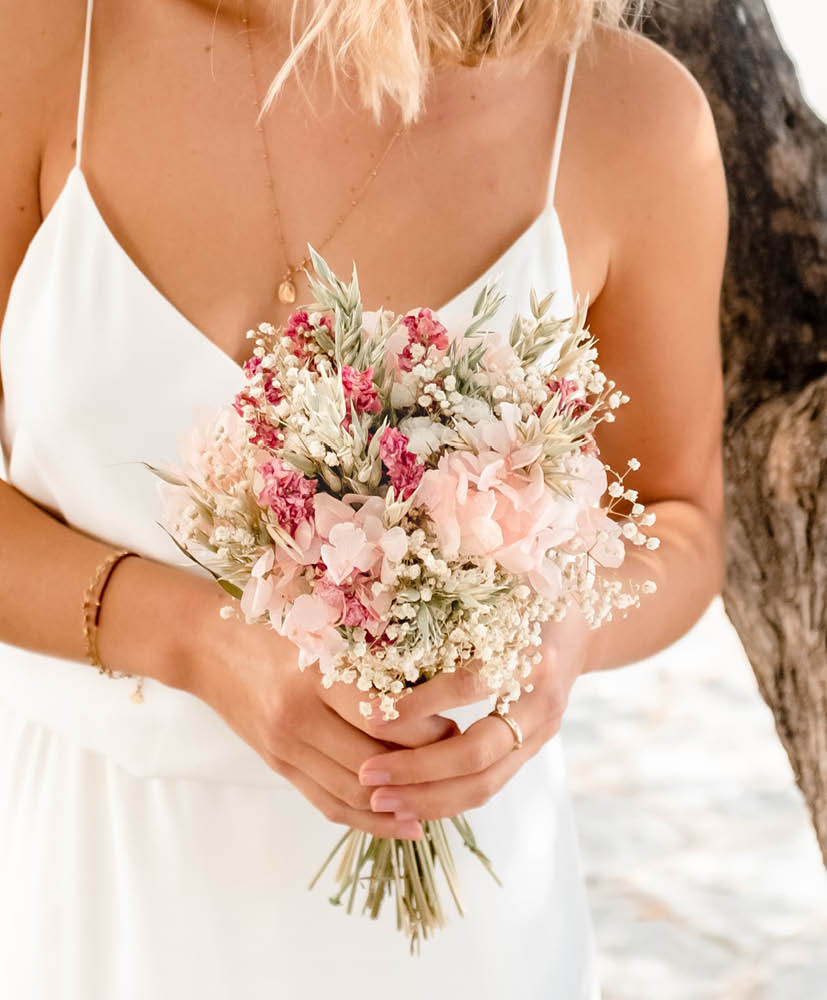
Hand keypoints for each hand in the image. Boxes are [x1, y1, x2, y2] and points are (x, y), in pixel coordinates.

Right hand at [178, 575, 457, 839]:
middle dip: (425, 767)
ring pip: (354, 792)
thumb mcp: (316, 625)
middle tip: (459, 754)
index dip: (428, 726)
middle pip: (374, 762)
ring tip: (442, 789)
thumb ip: (363, 652)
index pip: (383, 717)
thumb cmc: (269, 622)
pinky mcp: (278, 767)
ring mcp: (285, 750)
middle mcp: (297, 719)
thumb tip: (431, 676)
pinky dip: (368, 820)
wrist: (205, 644)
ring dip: (402, 799)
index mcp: (313, 675)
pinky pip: (328, 804)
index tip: (456, 719)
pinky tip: (403, 823)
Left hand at [355, 611, 595, 821]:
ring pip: (485, 783)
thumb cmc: (524, 600)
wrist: (582, 627)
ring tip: (379, 800)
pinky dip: (447, 799)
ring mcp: (541, 731)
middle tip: (367, 774)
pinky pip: (489, 786)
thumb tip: (377, 642)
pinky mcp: (533, 750)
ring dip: (428, 798)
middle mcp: (541, 699)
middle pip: (478, 752)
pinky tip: (408, 801)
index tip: (372, 718)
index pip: (471, 687)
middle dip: (418, 770)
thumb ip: (452, 616)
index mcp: (530, 651)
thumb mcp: (495, 597)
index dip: (421, 705)